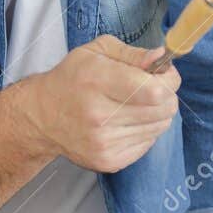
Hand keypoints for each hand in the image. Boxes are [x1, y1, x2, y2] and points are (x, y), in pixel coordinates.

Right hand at [22, 35, 179, 173]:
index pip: (154, 90)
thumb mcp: (97, 51)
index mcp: (97, 81)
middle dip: (167, 96)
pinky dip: (145, 131)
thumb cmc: (73, 78)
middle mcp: (99, 116)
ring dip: (156, 114)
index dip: (169, 81)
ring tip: (135, 105)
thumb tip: (162, 58)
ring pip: (159, 127)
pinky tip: (127, 121)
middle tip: (152, 88)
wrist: (43, 117)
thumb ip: (133, 54)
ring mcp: (104, 143)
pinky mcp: (109, 161)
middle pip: (163, 110)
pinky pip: (148, 144)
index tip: (164, 74)